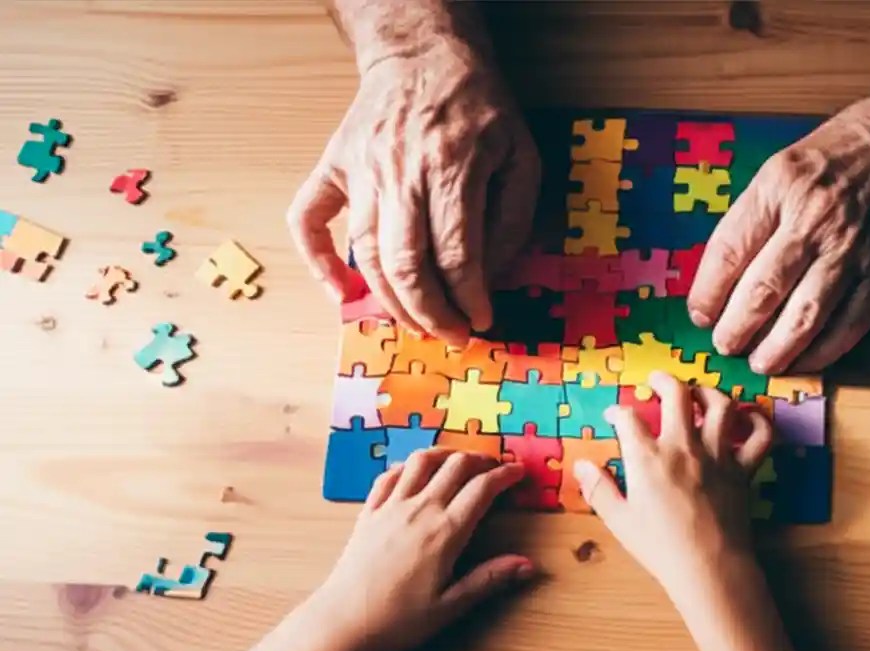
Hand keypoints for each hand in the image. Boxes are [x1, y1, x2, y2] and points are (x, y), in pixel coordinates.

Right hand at [288, 39, 540, 345]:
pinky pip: (308, 221)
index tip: (482, 320)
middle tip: (450, 336)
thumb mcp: (522, 156)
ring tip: (414, 323)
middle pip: (405, 266)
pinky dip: (317, 262)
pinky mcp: (333, 166)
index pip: (456, 256)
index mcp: (452, 169)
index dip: (470, 299)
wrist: (424, 56)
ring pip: (365, 255)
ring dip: (388, 301)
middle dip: (429, 314)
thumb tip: (490, 275)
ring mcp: (360, 171)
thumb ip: (512, 218)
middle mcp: (400, 174)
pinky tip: (339, 293)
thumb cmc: (480, 108)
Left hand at [312, 449, 533, 650]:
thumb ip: (490, 579)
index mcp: (446, 532)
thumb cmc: (399, 619)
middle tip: (494, 465)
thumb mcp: (451, 605)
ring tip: (458, 459)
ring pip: (422, 460)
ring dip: (445, 453)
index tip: (518, 471)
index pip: (483, 488)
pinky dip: (407, 465)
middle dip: (480, 458)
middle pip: (456, 465)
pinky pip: (389, 475)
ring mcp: (391, 506)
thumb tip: (528, 565)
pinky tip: (414, 471)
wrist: (344, 621)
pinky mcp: (369, 511)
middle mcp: (421, 509)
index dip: (505, 475)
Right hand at [573, 373, 772, 600]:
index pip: (628, 418)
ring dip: (708, 392)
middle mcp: (684, 447)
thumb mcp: (619, 521)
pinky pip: (759, 436)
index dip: (617, 412)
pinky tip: (747, 419)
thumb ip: (599, 489)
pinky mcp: (743, 469)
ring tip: (699, 394)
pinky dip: (757, 422)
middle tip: (657, 380)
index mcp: (648, 458)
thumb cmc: (661, 548)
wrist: (709, 568)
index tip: (615, 416)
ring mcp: (718, 455)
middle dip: (663, 379)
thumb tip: (582, 466)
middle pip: (677, 394)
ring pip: (721, 404)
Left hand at [687, 91, 869, 373]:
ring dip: (776, 350)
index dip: (708, 292)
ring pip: (804, 315)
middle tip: (725, 345)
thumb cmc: (841, 154)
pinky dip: (823, 351)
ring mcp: (851, 248)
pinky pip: (849, 324)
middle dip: (736, 329)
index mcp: (779, 187)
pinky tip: (804, 361)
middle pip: (763, 290)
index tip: (699, 314)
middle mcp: (813, 219)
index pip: (730, 250)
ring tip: (759, 363)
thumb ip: (754, 216)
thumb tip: (721, 275)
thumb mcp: (782, 167)